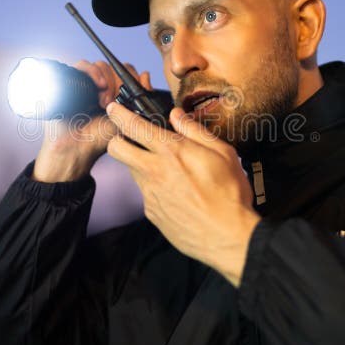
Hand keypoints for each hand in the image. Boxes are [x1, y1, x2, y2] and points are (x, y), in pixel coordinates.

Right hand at [32, 61, 150, 181]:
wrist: (77, 148)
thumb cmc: (100, 137)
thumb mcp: (127, 118)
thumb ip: (139, 98)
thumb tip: (146, 74)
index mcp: (114, 90)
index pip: (126, 70)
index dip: (131, 77)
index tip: (131, 92)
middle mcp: (100, 84)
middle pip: (114, 66)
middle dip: (118, 82)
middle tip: (114, 102)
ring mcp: (85, 82)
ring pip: (101, 65)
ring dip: (107, 81)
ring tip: (104, 102)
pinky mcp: (71, 80)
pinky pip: (82, 64)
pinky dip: (93, 71)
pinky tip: (99, 86)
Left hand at [106, 102, 259, 286]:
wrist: (228, 236)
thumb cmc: (230, 194)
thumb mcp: (223, 153)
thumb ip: (195, 131)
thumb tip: (177, 116)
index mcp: (172, 152)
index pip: (134, 126)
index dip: (119, 113)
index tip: (114, 108)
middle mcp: (155, 171)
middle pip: (117, 149)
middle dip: (118, 139)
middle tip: (132, 139)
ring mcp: (150, 194)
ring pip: (132, 171)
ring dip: (141, 165)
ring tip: (168, 170)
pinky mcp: (151, 212)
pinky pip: (146, 193)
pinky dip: (155, 188)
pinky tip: (176, 193)